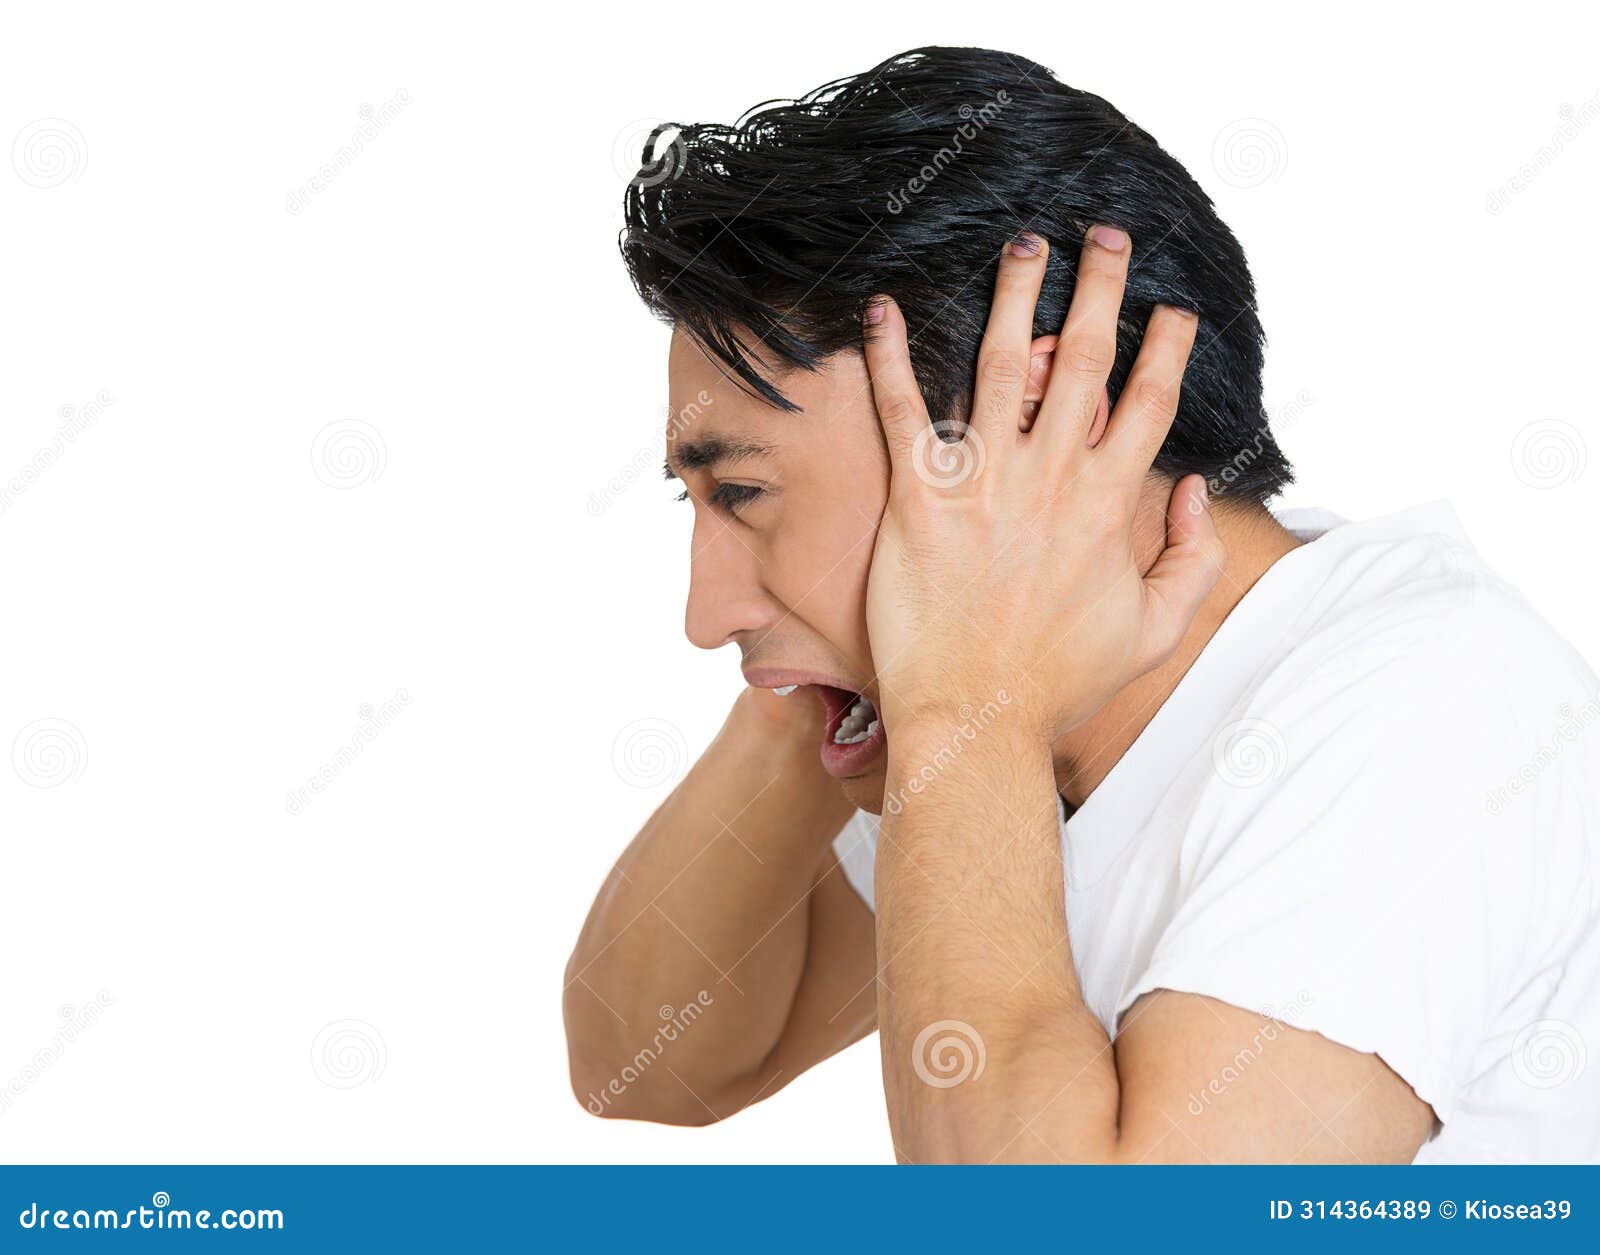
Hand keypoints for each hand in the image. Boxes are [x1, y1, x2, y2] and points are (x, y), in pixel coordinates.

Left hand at [861, 225, 1224, 742]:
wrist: (975, 721)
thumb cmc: (1060, 682)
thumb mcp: (1152, 630)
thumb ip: (1192, 558)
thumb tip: (1199, 491)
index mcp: (1109, 505)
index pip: (1149, 402)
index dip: (1167, 347)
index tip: (1172, 307)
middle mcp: (1052, 479)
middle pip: (1084, 361)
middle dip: (1099, 289)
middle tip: (1104, 236)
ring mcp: (984, 483)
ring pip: (1003, 365)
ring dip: (1015, 297)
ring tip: (1023, 243)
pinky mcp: (920, 498)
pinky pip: (904, 412)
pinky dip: (889, 357)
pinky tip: (881, 309)